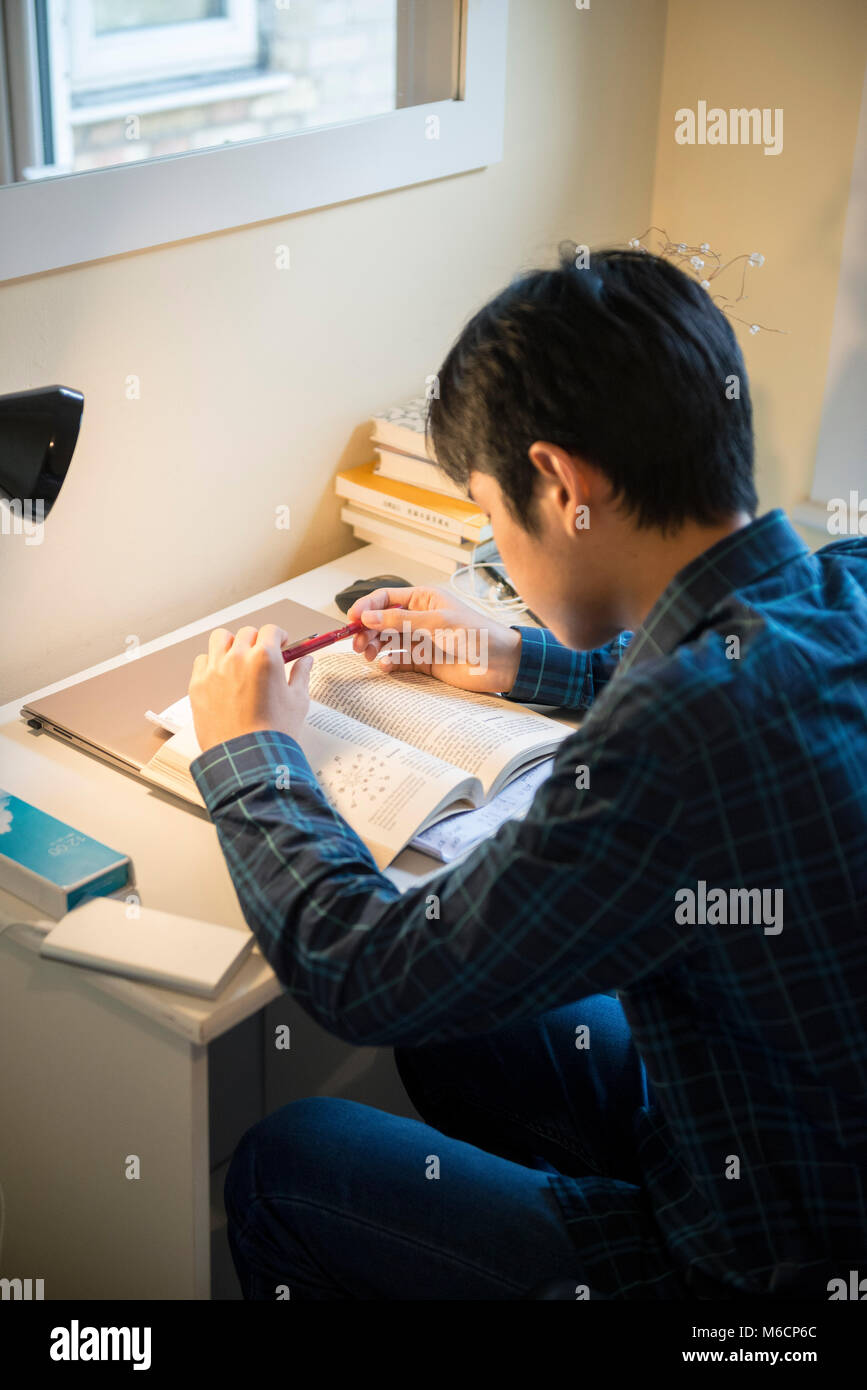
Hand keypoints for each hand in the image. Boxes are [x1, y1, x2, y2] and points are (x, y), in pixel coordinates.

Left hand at [188, 624, 312, 752]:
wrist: (247, 757)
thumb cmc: (274, 732)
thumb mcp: (298, 701)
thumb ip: (301, 674)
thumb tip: (306, 661)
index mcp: (265, 657)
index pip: (271, 630)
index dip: (279, 636)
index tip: (281, 644)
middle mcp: (237, 657)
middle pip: (247, 633)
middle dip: (257, 641)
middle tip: (262, 656)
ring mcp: (215, 670)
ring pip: (220, 639)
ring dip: (231, 644)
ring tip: (238, 659)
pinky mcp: (198, 684)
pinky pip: (202, 661)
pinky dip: (212, 663)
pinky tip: (222, 676)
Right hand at [347, 585, 521, 694]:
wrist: (501, 663)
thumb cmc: (477, 634)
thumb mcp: (436, 623)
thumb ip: (400, 621)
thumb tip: (368, 617)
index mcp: (424, 599)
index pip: (386, 599)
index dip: (366, 607)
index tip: (352, 619)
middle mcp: (420, 617)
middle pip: (382, 621)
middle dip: (366, 630)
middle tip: (357, 644)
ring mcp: (421, 639)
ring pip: (387, 640)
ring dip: (374, 646)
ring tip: (368, 655)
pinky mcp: (424, 660)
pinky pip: (398, 659)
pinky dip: (388, 662)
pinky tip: (385, 665)